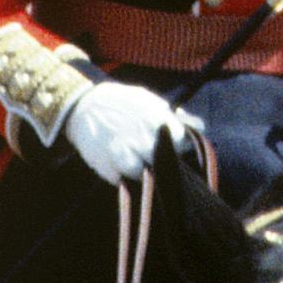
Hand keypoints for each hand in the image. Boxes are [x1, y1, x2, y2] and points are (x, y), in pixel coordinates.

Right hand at [64, 79, 193, 185]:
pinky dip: (123, 174)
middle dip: (162, 160)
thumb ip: (175, 116)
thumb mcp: (148, 101)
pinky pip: (124, 180)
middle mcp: (143, 140)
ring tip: (133, 156)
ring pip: (145, 175)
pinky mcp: (109, 169)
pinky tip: (117, 160)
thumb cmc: (122, 104)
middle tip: (151, 153)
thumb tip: (200, 126)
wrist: (82, 106)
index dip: (178, 145)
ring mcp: (125, 156)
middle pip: (165, 162)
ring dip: (142, 169)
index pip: (182, 142)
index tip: (172, 144)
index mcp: (156, 120)